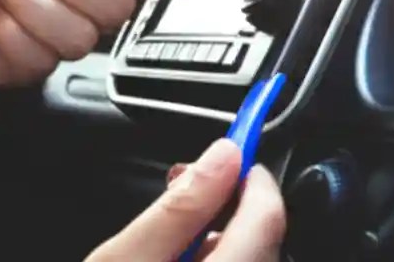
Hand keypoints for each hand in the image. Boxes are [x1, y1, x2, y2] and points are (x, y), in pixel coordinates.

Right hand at [87, 139, 286, 260]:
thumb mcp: (125, 258)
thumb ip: (180, 207)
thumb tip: (223, 154)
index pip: (268, 213)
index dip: (250, 171)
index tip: (234, 142)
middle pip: (264, 234)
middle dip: (230, 200)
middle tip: (185, 184)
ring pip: (252, 252)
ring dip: (220, 230)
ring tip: (171, 231)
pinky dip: (216, 254)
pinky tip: (177, 255)